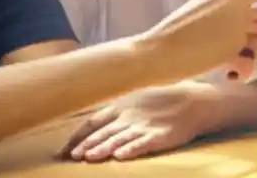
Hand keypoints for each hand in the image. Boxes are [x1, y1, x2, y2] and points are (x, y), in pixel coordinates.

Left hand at [61, 82, 213, 161]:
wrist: (192, 101)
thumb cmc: (162, 100)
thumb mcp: (135, 100)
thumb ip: (115, 112)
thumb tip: (94, 125)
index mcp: (121, 106)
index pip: (92, 122)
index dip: (77, 136)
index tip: (64, 149)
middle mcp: (129, 115)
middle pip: (103, 132)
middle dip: (87, 145)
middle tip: (73, 156)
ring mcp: (144, 125)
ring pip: (119, 138)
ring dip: (103, 148)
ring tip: (90, 157)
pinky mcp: (159, 136)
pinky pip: (142, 143)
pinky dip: (131, 149)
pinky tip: (120, 156)